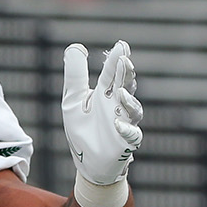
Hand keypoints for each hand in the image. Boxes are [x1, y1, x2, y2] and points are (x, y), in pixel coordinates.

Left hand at [62, 40, 142, 185]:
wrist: (86, 161)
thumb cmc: (82, 128)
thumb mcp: (73, 98)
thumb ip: (75, 74)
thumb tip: (77, 46)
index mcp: (105, 94)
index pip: (112, 73)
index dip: (117, 60)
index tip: (121, 46)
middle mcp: (118, 105)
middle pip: (126, 86)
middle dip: (126, 74)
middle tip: (124, 61)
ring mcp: (125, 123)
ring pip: (133, 109)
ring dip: (129, 100)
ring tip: (120, 92)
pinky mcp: (126, 142)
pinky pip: (132, 135)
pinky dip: (127, 129)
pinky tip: (118, 124)